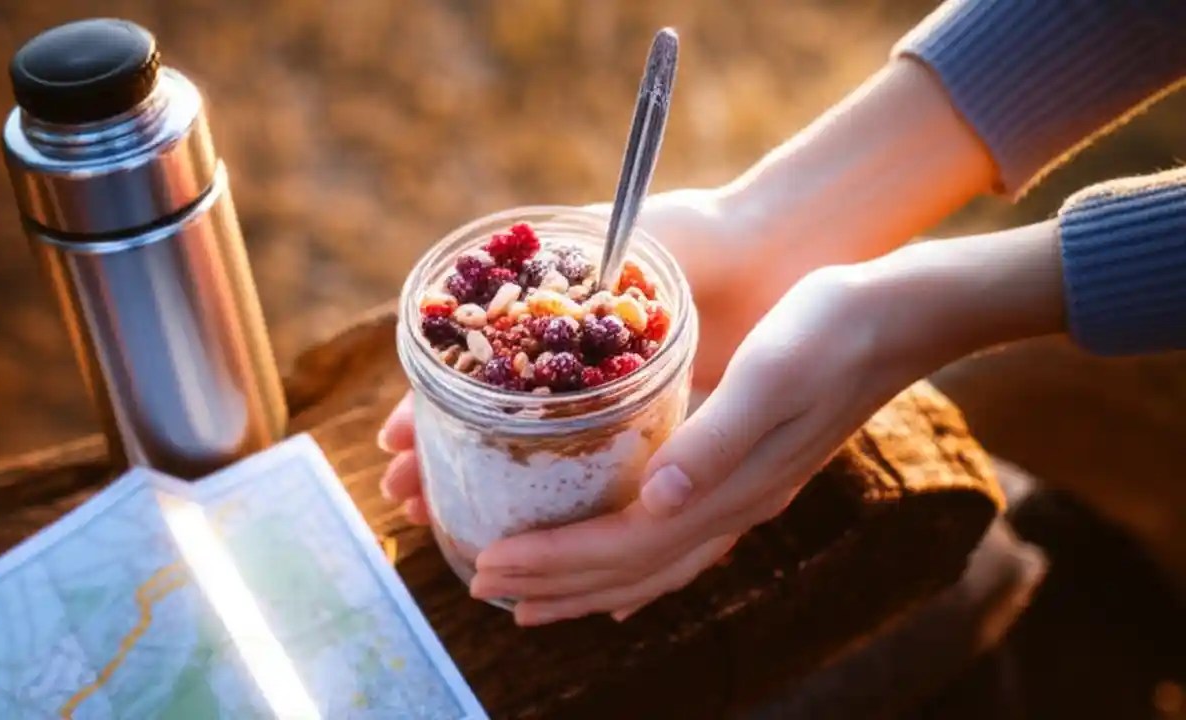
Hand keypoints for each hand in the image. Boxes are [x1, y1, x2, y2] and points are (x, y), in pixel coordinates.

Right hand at [379, 186, 770, 517]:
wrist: (770, 252)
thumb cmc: (698, 238)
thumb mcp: (622, 244)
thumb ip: (570, 261)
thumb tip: (487, 286)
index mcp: (560, 338)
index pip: (482, 387)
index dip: (434, 414)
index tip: (392, 443)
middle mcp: (581, 382)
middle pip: (498, 438)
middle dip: (443, 466)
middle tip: (403, 497)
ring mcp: (617, 416)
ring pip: (539, 475)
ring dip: (487, 496)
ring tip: (438, 520)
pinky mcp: (663, 446)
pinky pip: (604, 497)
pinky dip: (566, 524)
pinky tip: (538, 554)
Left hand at [471, 222, 1065, 624]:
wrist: (897, 319)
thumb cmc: (828, 330)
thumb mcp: (770, 374)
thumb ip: (716, 440)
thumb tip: (660, 500)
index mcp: (732, 486)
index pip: (627, 544)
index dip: (556, 560)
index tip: (491, 565)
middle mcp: (736, 507)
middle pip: (633, 570)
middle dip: (557, 584)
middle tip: (486, 588)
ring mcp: (746, 498)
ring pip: (655, 567)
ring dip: (590, 588)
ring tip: (534, 602)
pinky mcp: (749, 478)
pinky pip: (682, 548)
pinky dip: (639, 573)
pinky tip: (621, 585)